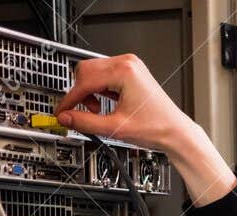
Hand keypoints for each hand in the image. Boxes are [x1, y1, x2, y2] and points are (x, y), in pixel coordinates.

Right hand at [55, 56, 236, 205]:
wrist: (175, 132)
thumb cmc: (157, 127)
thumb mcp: (116, 128)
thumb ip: (87, 122)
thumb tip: (67, 118)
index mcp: (124, 71)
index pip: (85, 80)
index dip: (70, 98)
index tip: (61, 111)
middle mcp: (127, 63)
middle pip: (85, 70)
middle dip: (79, 93)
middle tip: (79, 113)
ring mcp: (129, 66)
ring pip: (93, 72)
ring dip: (89, 92)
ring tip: (97, 111)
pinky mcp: (130, 72)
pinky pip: (104, 75)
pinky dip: (99, 90)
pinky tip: (105, 104)